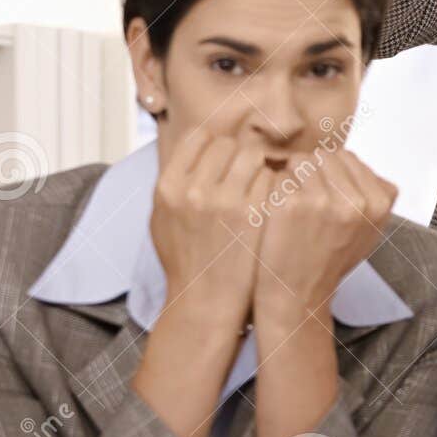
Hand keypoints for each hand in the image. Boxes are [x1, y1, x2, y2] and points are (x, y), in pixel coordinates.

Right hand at [149, 126, 273, 331]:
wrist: (207, 299)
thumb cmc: (186, 259)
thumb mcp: (163, 219)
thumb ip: (176, 183)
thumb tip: (197, 149)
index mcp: (168, 187)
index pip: (198, 137)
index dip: (214, 144)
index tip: (223, 158)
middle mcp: (194, 190)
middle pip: (227, 143)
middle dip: (238, 156)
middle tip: (244, 174)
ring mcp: (226, 200)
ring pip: (253, 156)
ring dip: (259, 167)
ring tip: (258, 185)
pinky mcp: (255, 212)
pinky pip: (271, 178)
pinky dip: (273, 185)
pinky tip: (269, 201)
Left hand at [252, 150, 397, 325]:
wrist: (299, 294)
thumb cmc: (330, 259)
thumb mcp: (369, 230)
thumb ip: (371, 194)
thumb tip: (353, 161)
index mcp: (379, 203)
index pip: (349, 158)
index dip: (332, 172)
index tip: (325, 194)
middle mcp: (356, 200)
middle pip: (326, 156)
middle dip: (313, 171)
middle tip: (307, 201)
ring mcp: (324, 200)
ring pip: (302, 161)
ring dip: (293, 178)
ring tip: (294, 206)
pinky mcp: (292, 204)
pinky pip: (280, 175)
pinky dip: (276, 189)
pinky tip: (279, 213)